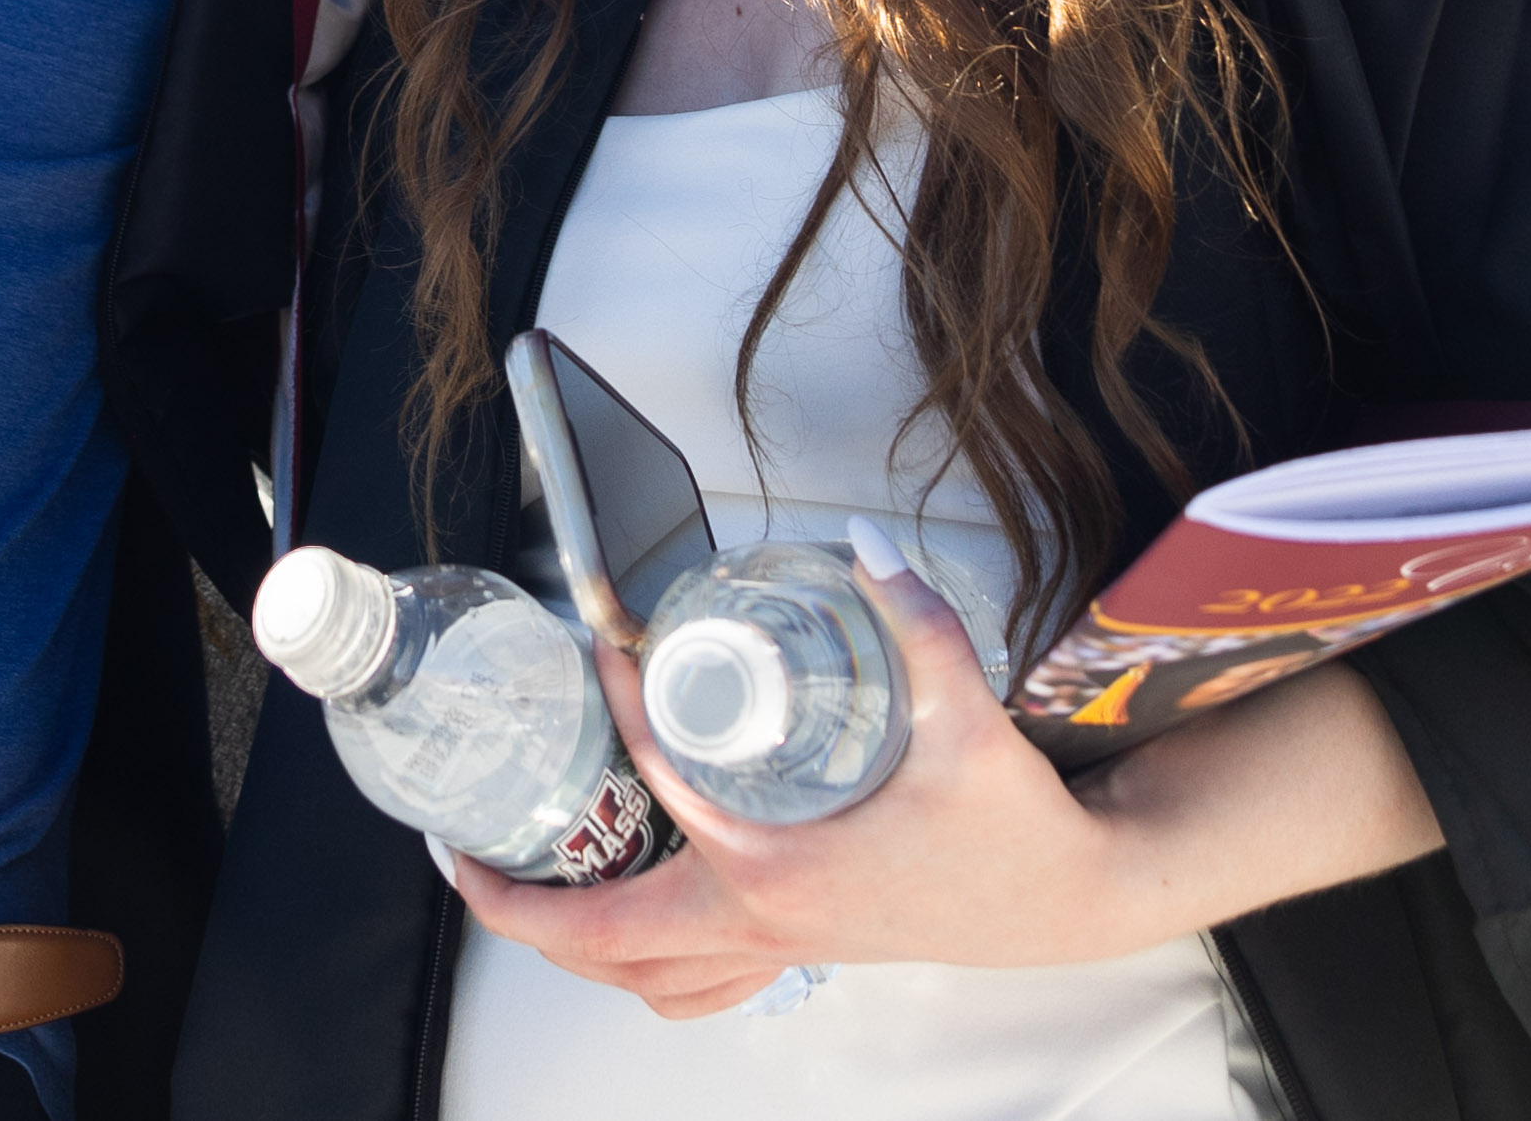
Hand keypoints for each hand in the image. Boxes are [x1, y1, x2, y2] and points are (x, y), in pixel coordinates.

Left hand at [435, 540, 1437, 1014]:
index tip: (601, 649)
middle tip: (459, 851)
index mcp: (777, 870)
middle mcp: (761, 923)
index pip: (659, 789)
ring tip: (524, 885)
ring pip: (640, 980)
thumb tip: (867, 546)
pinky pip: (692, 983)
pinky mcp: (800, 950)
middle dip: (515, 904)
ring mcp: (777, 948)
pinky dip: (641, 962)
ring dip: (572, 946)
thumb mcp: (965, 718)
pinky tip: (629, 907)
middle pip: (603, 943)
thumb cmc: (1013, 827)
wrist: (1070, 900)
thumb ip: (916, 623)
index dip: (618, 710)